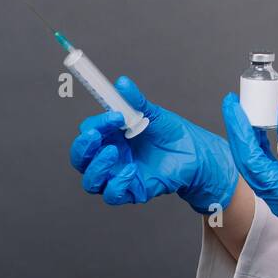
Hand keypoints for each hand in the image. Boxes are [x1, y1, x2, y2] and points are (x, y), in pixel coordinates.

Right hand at [69, 76, 237, 214]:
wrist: (196, 153)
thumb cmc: (172, 134)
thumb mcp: (154, 114)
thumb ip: (136, 101)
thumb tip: (122, 82)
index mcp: (111, 137)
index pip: (89, 132)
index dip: (97, 124)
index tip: (116, 116)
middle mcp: (111, 157)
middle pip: (81, 158)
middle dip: (83, 147)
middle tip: (95, 134)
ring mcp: (119, 175)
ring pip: (91, 181)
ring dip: (96, 166)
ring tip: (113, 151)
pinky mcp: (132, 191)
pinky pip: (112, 194)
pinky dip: (117, 183)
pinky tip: (132, 170)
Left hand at [221, 92, 277, 264]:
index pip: (249, 158)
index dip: (238, 129)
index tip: (233, 106)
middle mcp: (276, 198)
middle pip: (247, 162)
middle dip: (238, 133)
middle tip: (233, 105)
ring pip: (256, 166)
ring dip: (249, 140)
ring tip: (245, 114)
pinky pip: (269, 168)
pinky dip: (263, 149)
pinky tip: (262, 132)